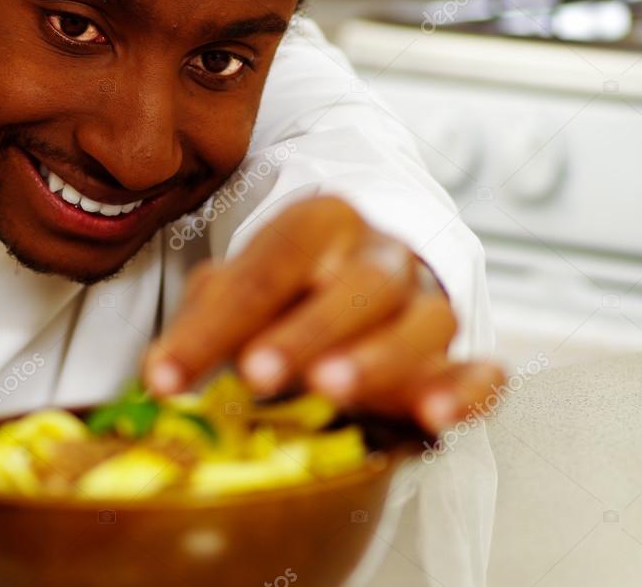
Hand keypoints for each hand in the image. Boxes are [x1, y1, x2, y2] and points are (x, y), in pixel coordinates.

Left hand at [142, 196, 503, 434]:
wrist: (361, 273)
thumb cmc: (292, 286)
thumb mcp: (237, 288)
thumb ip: (202, 323)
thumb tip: (161, 375)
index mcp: (321, 224)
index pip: (267, 268)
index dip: (215, 324)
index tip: (167, 377)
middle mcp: (380, 257)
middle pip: (358, 285)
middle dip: (308, 330)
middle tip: (259, 373)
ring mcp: (425, 303)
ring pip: (425, 321)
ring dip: (380, 357)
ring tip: (333, 392)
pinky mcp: (459, 354)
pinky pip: (480, 368)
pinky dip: (465, 391)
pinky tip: (434, 417)